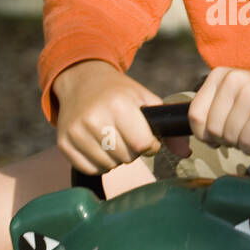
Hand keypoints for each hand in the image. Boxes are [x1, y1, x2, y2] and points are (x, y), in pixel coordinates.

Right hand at [52, 61, 182, 172]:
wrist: (81, 79)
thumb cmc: (118, 92)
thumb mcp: (145, 99)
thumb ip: (167, 126)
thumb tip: (185, 153)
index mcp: (119, 105)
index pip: (142, 145)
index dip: (148, 145)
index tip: (145, 137)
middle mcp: (95, 118)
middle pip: (126, 157)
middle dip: (132, 150)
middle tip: (126, 135)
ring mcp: (76, 131)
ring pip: (108, 166)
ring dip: (116, 158)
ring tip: (113, 138)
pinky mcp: (63, 143)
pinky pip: (90, 169)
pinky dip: (98, 163)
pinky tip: (99, 145)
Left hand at [187, 68, 249, 156]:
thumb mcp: (229, 96)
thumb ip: (209, 109)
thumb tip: (196, 135)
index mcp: (219, 75)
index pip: (195, 115)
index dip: (203, 134)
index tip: (217, 136)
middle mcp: (234, 79)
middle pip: (212, 129)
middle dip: (224, 140)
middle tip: (239, 135)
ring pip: (230, 136)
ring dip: (240, 145)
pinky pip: (248, 140)